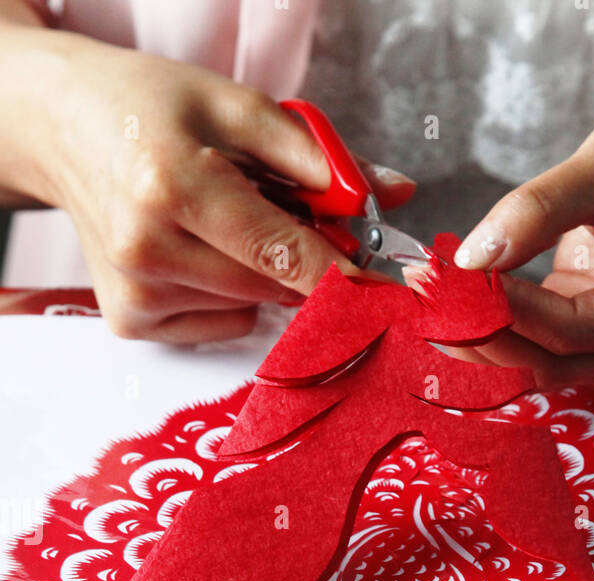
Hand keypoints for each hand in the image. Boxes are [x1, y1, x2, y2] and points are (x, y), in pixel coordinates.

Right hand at [4, 29, 413, 341]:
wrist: (64, 128)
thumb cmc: (149, 110)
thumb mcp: (234, 106)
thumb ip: (318, 154)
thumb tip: (392, 194)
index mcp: (172, 184)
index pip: (279, 248)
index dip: (339, 270)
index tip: (382, 284)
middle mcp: (148, 246)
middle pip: (270, 284)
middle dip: (299, 258)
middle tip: (285, 211)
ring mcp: (137, 292)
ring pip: (249, 306)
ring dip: (258, 272)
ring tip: (221, 220)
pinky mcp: (131, 321)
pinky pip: (219, 324)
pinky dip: (227, 295)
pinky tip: (194, 251)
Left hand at [455, 64, 593, 383]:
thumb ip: (536, 212)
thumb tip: (471, 260)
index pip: (570, 332)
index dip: (502, 312)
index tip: (445, 280)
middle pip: (558, 364)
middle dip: (488, 336)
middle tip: (426, 302)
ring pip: (552, 364)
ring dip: (493, 339)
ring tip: (436, 302)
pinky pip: (555, 346)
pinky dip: (511, 327)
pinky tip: (466, 302)